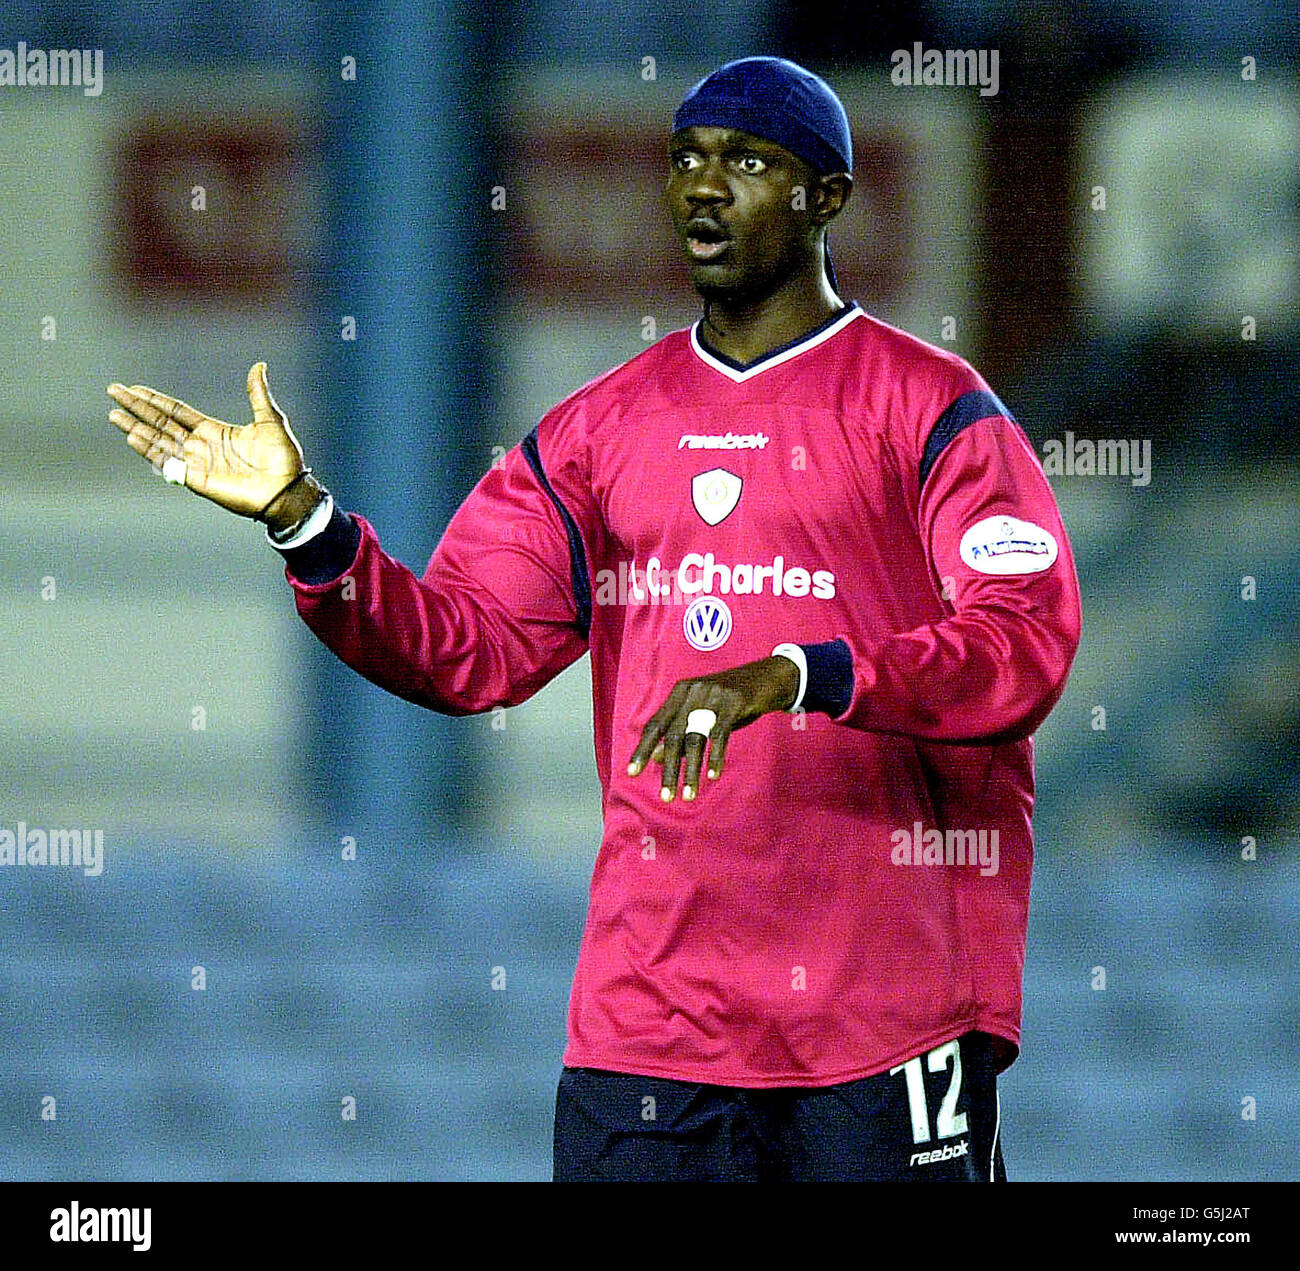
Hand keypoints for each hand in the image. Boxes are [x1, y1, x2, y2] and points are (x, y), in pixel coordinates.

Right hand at [106, 362, 316, 525]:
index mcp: (214, 431)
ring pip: (159, 442)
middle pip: (160, 423)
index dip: (155, 400)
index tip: (134, 388)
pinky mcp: (197, 480)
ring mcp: (197, 463)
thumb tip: (259, 365)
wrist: (288, 488)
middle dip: (137, 408)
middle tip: (113, 392)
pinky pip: (169, 463)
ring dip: (136, 428)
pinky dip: (150, 451)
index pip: (176, 411)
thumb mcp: (270, 419)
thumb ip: (258, 394)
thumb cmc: (283, 458)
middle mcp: (201, 446)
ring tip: (114, 415)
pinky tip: (133, 437)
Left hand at [627, 655, 800, 801]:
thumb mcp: (703, 715)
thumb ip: (680, 732)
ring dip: (691, 770)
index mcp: (680, 693)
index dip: (642, 749)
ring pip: (695, 738)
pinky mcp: (733, 701)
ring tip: (688, 795)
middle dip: (669, 769)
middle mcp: (692, 692)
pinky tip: (712, 775)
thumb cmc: (733, 700)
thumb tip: (654, 756)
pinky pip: (720, 734)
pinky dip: (715, 757)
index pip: (655, 724)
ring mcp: (712, 695)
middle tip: (666, 796)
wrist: (768, 678)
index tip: (631, 773)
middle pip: (673, 736)